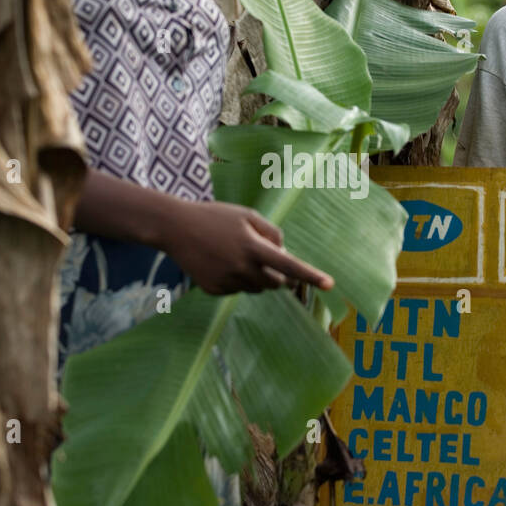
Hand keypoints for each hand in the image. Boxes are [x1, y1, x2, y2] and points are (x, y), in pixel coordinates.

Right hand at [160, 200, 334, 295]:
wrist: (175, 228)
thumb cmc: (215, 216)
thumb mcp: (246, 215)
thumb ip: (271, 232)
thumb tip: (284, 254)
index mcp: (252, 247)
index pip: (289, 264)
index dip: (311, 275)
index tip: (330, 285)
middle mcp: (241, 268)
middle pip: (276, 282)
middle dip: (277, 273)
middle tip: (263, 256)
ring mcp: (227, 282)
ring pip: (257, 288)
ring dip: (257, 276)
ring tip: (235, 254)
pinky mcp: (214, 290)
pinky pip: (237, 291)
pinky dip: (236, 280)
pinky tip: (220, 262)